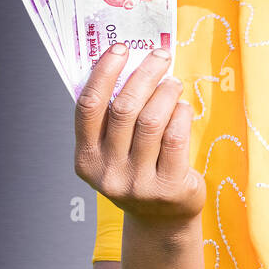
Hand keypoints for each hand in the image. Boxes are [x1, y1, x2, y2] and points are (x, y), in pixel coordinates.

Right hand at [73, 44, 204, 223]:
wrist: (161, 219)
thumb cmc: (136, 169)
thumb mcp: (113, 149)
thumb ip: (112, 116)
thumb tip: (127, 63)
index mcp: (86, 158)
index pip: (88, 106)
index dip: (104, 72)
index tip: (121, 48)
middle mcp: (108, 172)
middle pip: (124, 108)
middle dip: (144, 74)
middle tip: (159, 55)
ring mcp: (138, 183)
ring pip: (152, 120)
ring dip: (166, 92)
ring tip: (173, 83)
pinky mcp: (168, 187)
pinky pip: (176, 137)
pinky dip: (181, 114)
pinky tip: (182, 107)